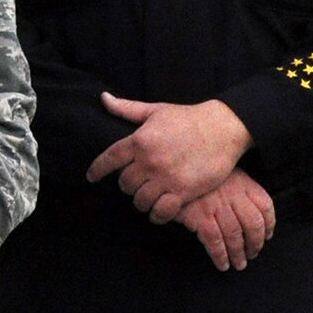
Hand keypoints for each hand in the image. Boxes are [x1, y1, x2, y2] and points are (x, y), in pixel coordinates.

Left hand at [85, 94, 252, 223]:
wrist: (222, 128)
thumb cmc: (187, 118)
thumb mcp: (155, 110)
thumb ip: (127, 108)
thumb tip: (104, 98)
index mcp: (139, 140)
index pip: (109, 159)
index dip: (97, 169)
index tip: (90, 177)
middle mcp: (149, 161)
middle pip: (125, 184)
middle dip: (127, 185)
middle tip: (136, 183)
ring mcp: (166, 178)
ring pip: (140, 200)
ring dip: (141, 201)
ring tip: (147, 196)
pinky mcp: (184, 192)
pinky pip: (161, 212)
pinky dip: (157, 215)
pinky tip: (158, 210)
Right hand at [177, 169, 275, 270]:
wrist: (172, 168)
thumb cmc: (198, 172)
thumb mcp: (223, 173)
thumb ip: (238, 189)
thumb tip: (254, 214)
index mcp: (242, 182)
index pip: (265, 206)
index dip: (269, 225)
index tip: (266, 237)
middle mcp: (233, 194)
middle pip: (253, 225)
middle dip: (255, 244)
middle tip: (251, 254)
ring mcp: (217, 205)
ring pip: (234, 236)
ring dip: (238, 254)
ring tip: (238, 264)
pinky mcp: (200, 216)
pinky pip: (215, 241)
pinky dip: (220, 256)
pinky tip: (222, 263)